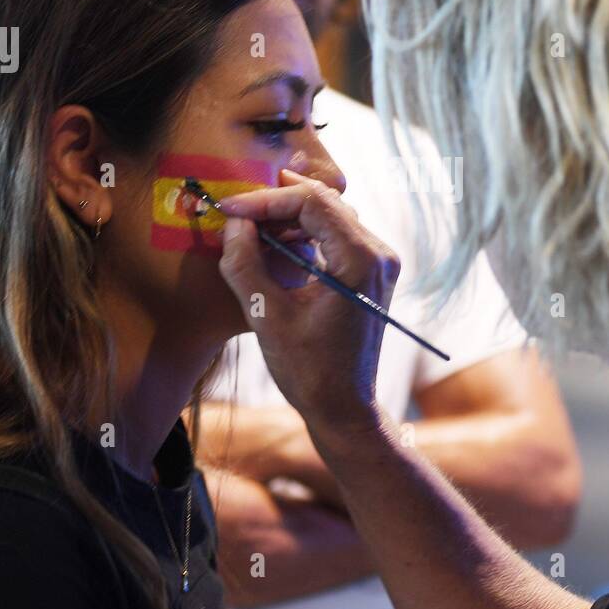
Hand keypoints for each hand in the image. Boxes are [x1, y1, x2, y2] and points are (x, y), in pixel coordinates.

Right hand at [216, 169, 399, 440]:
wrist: (344, 408)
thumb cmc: (308, 371)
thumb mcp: (265, 315)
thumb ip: (245, 263)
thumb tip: (234, 223)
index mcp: (361, 260)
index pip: (311, 202)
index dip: (265, 200)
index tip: (229, 208)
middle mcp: (378, 253)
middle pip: (323, 202)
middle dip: (275, 203)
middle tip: (235, 213)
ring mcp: (378, 262)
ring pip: (329, 215)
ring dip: (288, 216)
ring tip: (249, 227)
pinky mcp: (369, 272)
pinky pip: (335, 235)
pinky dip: (303, 233)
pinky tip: (273, 242)